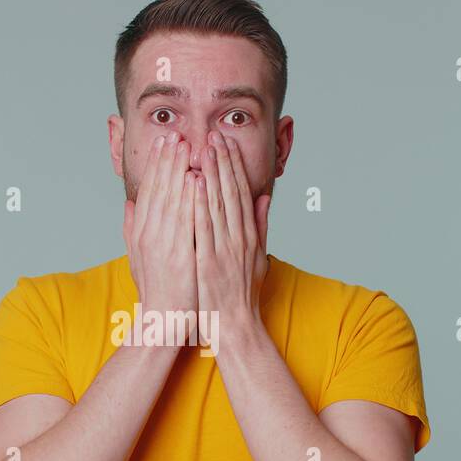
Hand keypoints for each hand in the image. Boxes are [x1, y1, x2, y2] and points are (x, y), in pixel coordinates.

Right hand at [123, 132, 197, 331]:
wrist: (162, 322)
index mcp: (142, 232)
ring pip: (171, 200)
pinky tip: (195, 179)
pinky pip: (185, 222)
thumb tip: (129, 205)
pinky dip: (189, 199)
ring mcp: (164, 245)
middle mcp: (150, 235)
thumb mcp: (137, 257)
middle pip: (159, 190)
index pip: (150, 190)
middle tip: (176, 134)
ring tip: (186, 146)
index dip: (157, 164)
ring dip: (178, 171)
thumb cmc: (156, 290)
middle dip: (167, 160)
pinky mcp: (179, 256)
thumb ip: (133, 229)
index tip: (165, 142)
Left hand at [195, 130, 270, 326]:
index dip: (234, 166)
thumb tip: (263, 197)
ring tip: (205, 147)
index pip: (241, 193)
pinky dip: (200, 203)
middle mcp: (239, 239)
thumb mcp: (258, 258)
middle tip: (214, 134)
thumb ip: (260, 227)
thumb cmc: (243, 295)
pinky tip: (196, 182)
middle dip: (223, 161)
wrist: (236, 327)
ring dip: (212, 173)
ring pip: (218, 203)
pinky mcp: (209, 261)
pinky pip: (204, 227)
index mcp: (249, 236)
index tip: (226, 143)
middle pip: (231, 193)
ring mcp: (224, 249)